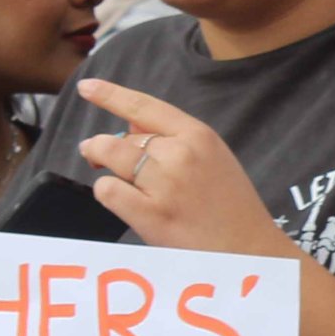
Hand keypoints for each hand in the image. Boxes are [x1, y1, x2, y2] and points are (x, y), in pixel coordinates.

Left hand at [76, 79, 300, 260]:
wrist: (248, 249)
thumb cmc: (231, 205)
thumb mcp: (212, 158)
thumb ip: (175, 139)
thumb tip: (128, 126)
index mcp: (198, 134)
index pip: (143, 106)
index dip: (110, 94)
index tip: (86, 86)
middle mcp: (180, 153)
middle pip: (123, 137)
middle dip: (103, 144)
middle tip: (96, 153)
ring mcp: (164, 184)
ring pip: (109, 157)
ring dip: (99, 160)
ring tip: (100, 166)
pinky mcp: (151, 214)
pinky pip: (108, 190)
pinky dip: (106, 191)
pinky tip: (118, 198)